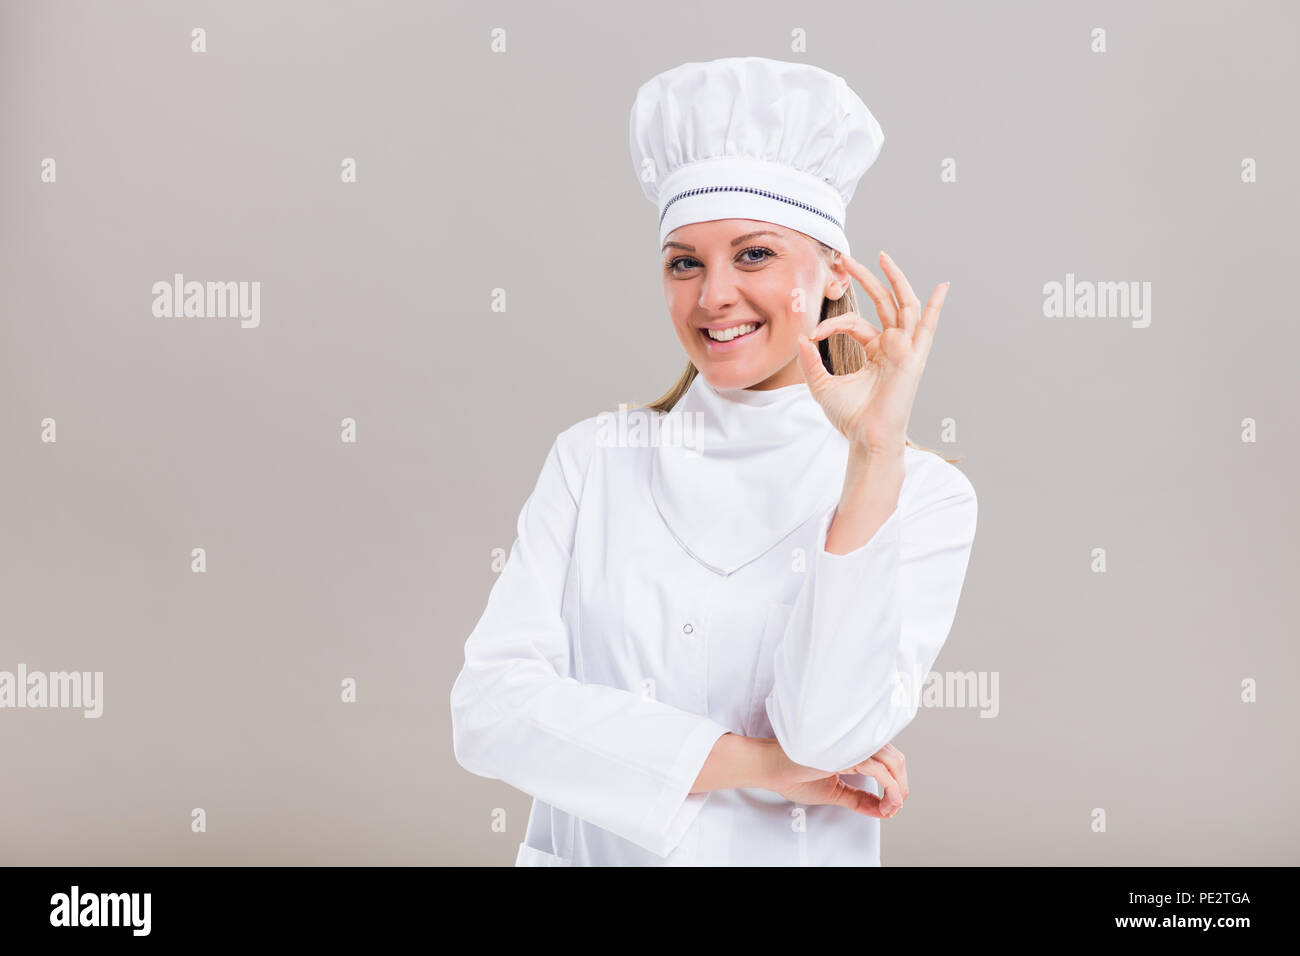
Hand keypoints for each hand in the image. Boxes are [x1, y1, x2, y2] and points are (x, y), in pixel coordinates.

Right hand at [768, 741, 909, 818]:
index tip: (890, 805)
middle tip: (893, 808)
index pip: (889, 759)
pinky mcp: (848, 754)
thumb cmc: (794, 774)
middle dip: (901, 788)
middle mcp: (857, 743)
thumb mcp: (835, 792)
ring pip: (893, 763)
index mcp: (854, 747)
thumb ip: (858, 799)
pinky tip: (887, 804)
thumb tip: (881, 809)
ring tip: (891, 808)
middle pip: (896, 760)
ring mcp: (854, 747)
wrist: (772, 768)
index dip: (897, 783)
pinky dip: (890, 790)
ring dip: (898, 790)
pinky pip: (880, 772)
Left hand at [796, 251, 948, 452]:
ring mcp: (905, 350)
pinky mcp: (912, 358)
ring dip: (893, 280)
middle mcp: (893, 346)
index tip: (812, 334)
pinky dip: (935, 308)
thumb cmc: (850, 416)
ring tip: (880, 257)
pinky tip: (942, 288)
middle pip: (883, 303)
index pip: (855, 323)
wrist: (865, 438)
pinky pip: (926, 328)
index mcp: (875, 351)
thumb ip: (811, 361)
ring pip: (903, 306)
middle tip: (846, 259)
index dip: (832, 324)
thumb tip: (801, 338)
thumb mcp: (822, 385)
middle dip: (866, 279)